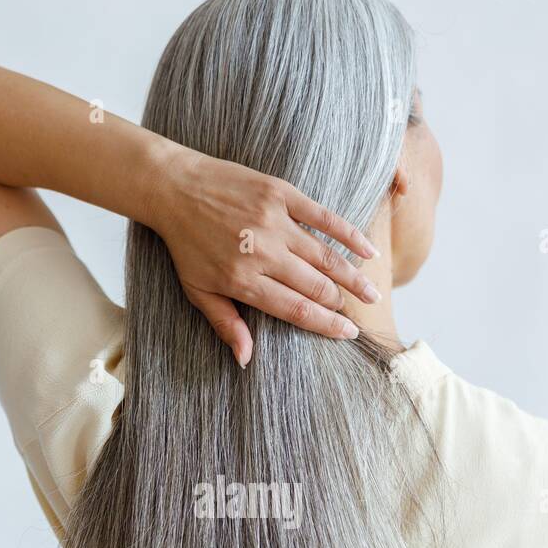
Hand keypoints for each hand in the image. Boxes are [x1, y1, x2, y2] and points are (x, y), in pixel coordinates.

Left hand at [146, 143, 381, 365]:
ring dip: (352, 277)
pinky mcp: (281, 194)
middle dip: (339, 303)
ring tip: (371, 293)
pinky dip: (350, 235)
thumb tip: (245, 360)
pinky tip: (369, 252)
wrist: (175, 188)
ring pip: (325, 256)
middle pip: (315, 285)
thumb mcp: (198, 291)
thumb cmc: (186, 245)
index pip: (296, 309)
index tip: (347, 334)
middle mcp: (262, 252)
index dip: (326, 324)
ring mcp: (273, 221)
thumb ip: (225, 324)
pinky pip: (324, 217)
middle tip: (354, 312)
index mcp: (243, 281)